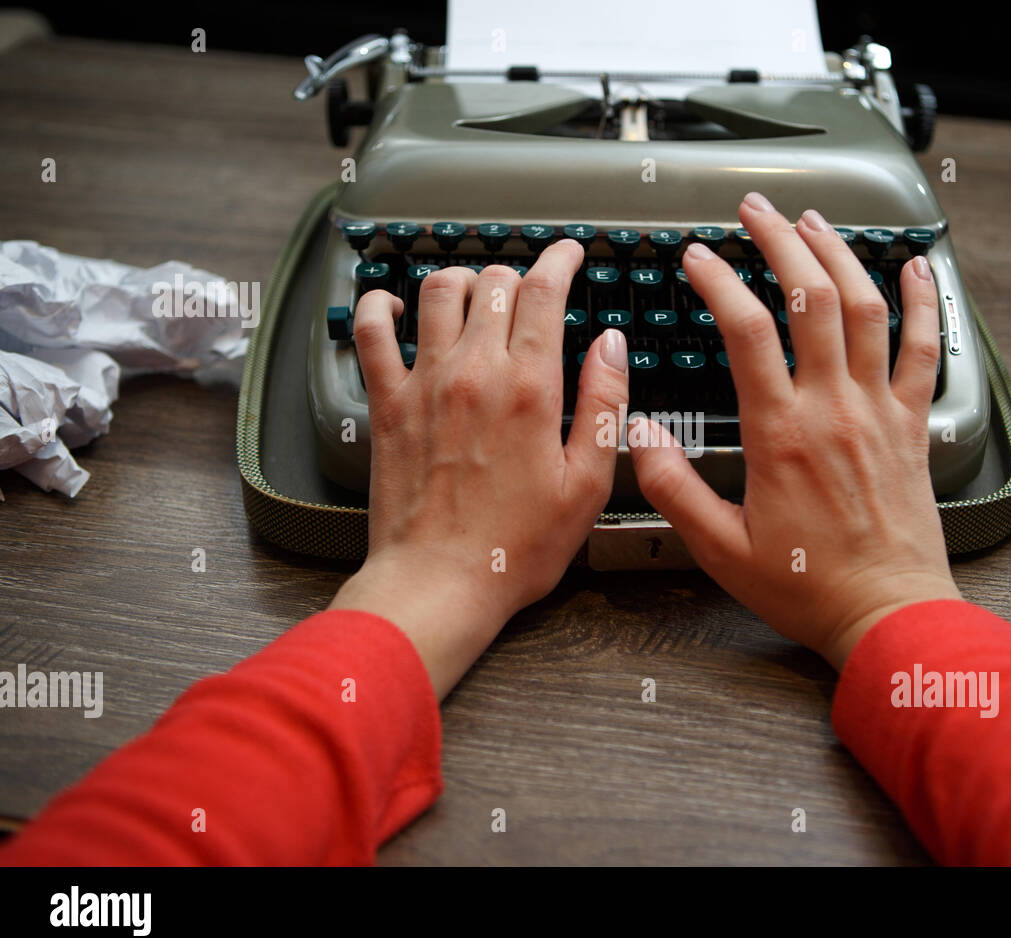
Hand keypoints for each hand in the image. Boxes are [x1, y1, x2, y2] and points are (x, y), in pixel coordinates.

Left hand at [330, 241, 628, 696]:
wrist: (439, 585)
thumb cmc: (515, 548)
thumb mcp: (588, 484)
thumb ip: (603, 404)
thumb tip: (611, 345)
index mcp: (530, 388)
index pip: (544, 291)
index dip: (560, 260)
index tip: (570, 254)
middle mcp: (474, 373)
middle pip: (494, 284)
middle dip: (518, 275)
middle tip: (531, 291)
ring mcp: (424, 384)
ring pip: (437, 292)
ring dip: (461, 279)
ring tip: (475, 292)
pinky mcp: (387, 405)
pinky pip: (372, 332)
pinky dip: (381, 306)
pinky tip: (393, 305)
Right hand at [627, 193, 959, 669]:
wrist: (888, 613)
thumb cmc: (808, 586)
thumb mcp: (719, 548)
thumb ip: (672, 487)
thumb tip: (637, 432)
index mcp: (781, 433)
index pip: (748, 330)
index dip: (720, 281)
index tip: (699, 257)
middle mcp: (834, 408)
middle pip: (811, 297)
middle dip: (780, 240)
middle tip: (756, 210)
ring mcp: (880, 410)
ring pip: (867, 308)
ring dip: (839, 254)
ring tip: (814, 221)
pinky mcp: (913, 424)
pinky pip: (925, 349)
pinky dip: (923, 302)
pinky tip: (914, 268)